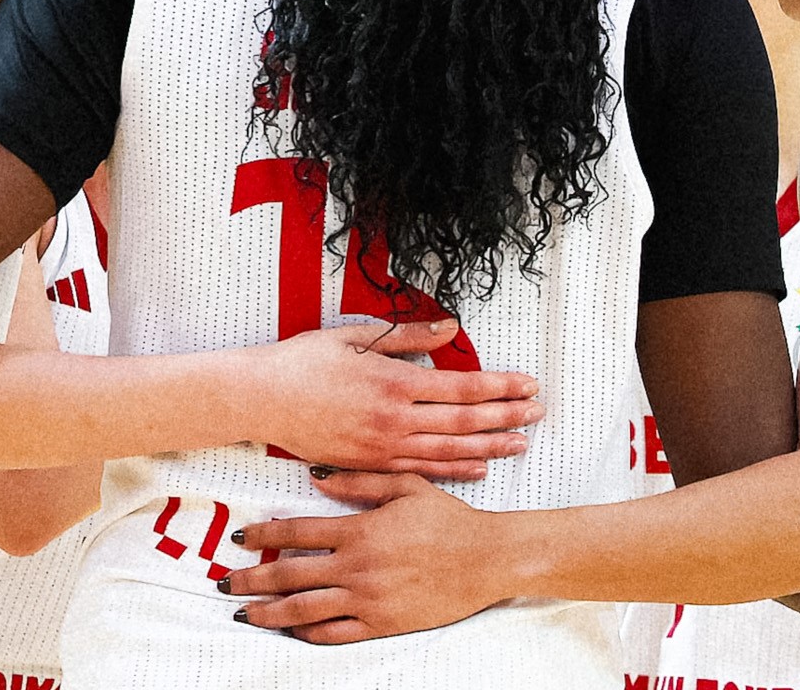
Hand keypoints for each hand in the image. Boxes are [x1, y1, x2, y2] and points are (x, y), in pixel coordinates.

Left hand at [226, 470, 506, 641]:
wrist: (486, 558)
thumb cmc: (448, 519)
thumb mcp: (406, 486)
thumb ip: (359, 482)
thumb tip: (316, 478)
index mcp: (360, 530)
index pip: (297, 532)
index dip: (265, 536)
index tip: (242, 539)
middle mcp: (357, 567)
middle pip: (290, 574)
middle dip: (252, 579)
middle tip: (226, 582)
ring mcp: (368, 599)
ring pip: (304, 609)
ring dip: (269, 612)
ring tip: (245, 612)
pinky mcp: (383, 624)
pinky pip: (335, 633)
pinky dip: (308, 633)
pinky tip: (292, 632)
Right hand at [255, 321, 540, 479]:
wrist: (260, 399)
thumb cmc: (304, 361)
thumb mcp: (357, 337)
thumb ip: (408, 336)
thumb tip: (451, 327)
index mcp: (394, 382)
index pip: (462, 387)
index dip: (501, 387)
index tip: (528, 384)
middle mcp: (394, 420)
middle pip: (464, 422)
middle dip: (507, 417)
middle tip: (539, 413)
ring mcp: (382, 447)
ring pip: (448, 451)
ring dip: (489, 448)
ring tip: (521, 445)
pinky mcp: (369, 466)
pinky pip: (421, 471)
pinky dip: (453, 470)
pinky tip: (478, 468)